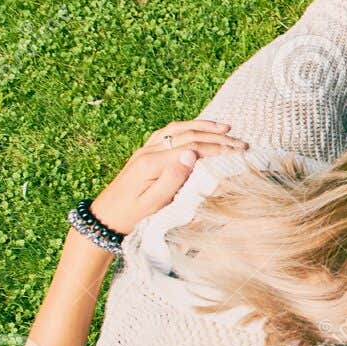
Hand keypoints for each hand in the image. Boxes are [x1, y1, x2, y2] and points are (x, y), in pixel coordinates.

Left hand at [89, 120, 245, 233]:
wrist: (104, 218)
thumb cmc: (131, 217)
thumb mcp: (153, 204)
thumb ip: (173, 179)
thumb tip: (192, 155)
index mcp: (152, 164)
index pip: (192, 148)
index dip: (218, 148)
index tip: (239, 153)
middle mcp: (148, 151)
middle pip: (188, 136)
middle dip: (217, 138)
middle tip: (241, 144)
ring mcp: (145, 149)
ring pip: (178, 130)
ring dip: (203, 127)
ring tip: (226, 129)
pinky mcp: (145, 152)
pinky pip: (168, 132)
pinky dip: (187, 127)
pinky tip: (199, 129)